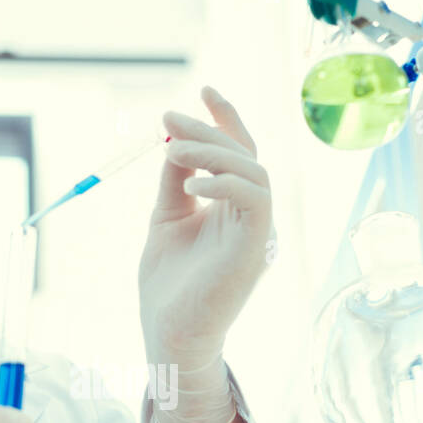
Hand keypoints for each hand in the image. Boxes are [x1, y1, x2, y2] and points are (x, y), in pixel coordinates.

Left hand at [139, 85, 273, 370]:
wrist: (169, 334)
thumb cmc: (168, 286)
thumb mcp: (166, 219)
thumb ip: (174, 181)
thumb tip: (174, 140)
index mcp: (232, 207)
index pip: (238, 152)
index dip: (225, 117)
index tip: (203, 88)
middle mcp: (250, 216)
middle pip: (244, 154)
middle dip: (207, 129)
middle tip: (169, 119)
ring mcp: (257, 232)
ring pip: (253, 170)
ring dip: (213, 152)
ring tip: (173, 152)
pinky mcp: (255, 248)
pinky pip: (255, 198)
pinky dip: (224, 183)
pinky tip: (189, 185)